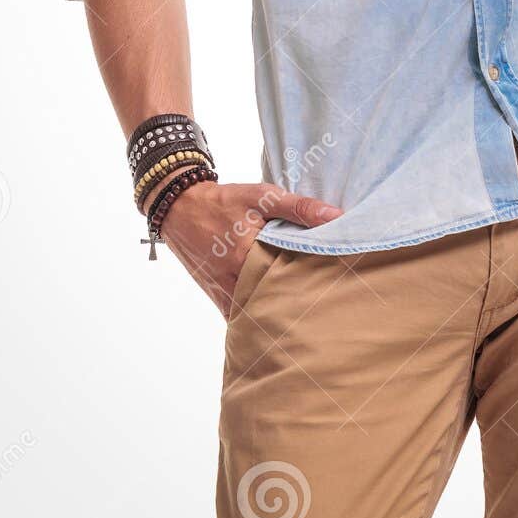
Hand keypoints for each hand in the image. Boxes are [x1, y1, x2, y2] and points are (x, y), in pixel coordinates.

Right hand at [152, 178, 343, 318]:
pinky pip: (238, 316)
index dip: (311, 286)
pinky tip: (273, 320)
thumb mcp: (262, 197)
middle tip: (322, 308)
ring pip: (255, 314)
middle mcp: (234, 281)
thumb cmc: (224, 201)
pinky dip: (254, 319)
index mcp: (248, 257)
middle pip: (273, 302)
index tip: (332, 288)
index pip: (288, 281)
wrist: (181, 208)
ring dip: (275, 315)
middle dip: (296, 306)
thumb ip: (299, 207)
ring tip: (302, 317)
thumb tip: (336, 216)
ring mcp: (224, 293)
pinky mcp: (217, 297)